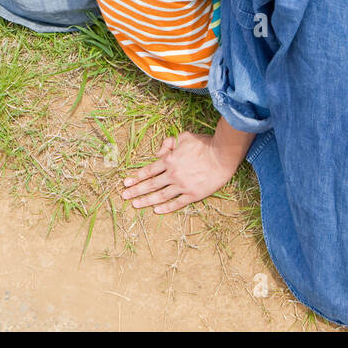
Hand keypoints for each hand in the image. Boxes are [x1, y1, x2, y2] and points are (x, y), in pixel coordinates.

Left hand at [120, 132, 237, 213]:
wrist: (223, 155)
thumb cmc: (204, 144)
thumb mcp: (183, 137)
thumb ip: (168, 143)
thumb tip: (158, 152)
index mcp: (169, 160)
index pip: (148, 171)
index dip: (136, 177)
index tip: (126, 182)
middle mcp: (173, 174)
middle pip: (150, 185)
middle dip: (136, 191)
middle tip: (124, 196)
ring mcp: (182, 186)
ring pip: (160, 195)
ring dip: (146, 200)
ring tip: (135, 205)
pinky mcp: (193, 194)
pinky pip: (177, 203)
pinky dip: (166, 207)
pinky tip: (156, 210)